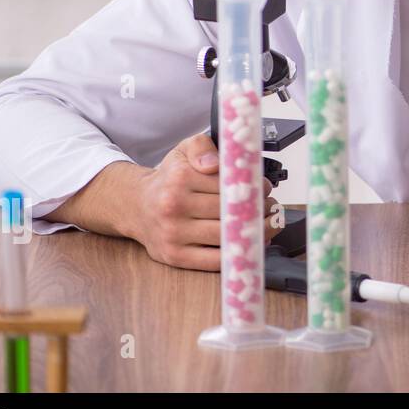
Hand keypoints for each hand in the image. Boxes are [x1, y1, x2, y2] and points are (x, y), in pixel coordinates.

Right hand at [125, 132, 277, 270]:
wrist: (137, 205)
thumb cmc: (169, 179)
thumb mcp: (183, 151)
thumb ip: (202, 147)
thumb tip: (215, 163)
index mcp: (179, 179)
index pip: (228, 184)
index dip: (254, 187)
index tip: (266, 188)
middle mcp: (173, 207)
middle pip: (229, 211)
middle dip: (259, 209)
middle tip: (271, 206)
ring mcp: (173, 234)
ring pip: (226, 236)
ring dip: (255, 232)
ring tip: (267, 223)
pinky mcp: (175, 256)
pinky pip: (215, 261)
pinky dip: (238, 254)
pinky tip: (251, 244)